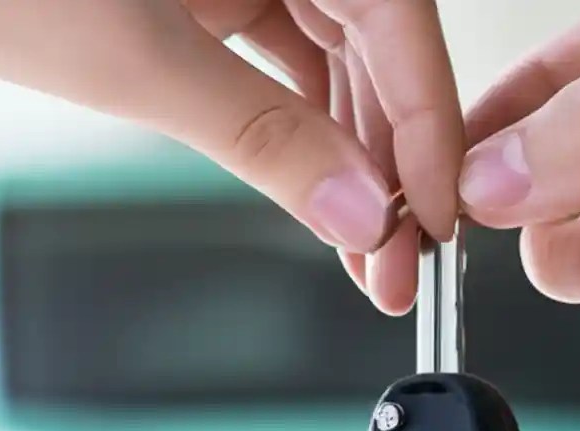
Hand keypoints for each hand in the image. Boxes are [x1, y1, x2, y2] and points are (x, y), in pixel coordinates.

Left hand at [0, 0, 461, 313]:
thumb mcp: (139, 63)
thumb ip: (265, 137)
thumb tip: (357, 211)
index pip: (401, 25)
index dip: (430, 131)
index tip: (439, 218)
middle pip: (378, 48)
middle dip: (389, 160)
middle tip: (395, 257)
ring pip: (336, 58)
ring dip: (352, 151)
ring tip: (362, 240)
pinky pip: (285, 55)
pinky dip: (304, 121)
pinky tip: (321, 182)